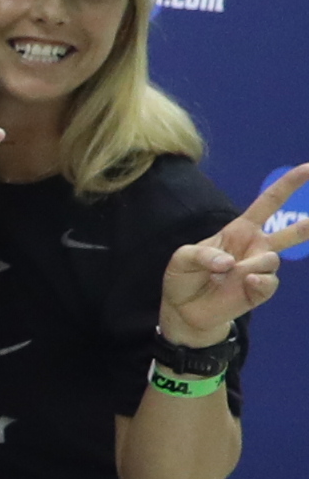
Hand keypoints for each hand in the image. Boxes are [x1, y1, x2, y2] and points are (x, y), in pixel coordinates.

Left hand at [156, 159, 308, 350]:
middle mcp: (256, 247)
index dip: (288, 185)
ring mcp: (260, 269)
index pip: (268, 203)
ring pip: (271, 260)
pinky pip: (268, 282)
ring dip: (248, 266)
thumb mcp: (182, 259)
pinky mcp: (260, 290)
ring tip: (228, 274)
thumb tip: (230, 264)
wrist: (183, 310)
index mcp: (240, 230)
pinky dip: (255, 282)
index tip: (308, 168)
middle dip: (307, 225)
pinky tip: (244, 284)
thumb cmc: (184, 278)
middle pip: (289, 231)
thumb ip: (203, 255)